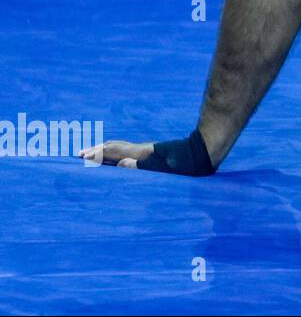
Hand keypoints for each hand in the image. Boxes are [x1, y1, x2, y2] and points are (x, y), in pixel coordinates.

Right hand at [78, 130, 214, 174]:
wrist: (204, 152)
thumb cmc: (187, 164)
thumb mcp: (166, 169)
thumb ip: (143, 168)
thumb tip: (122, 165)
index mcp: (141, 153)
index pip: (113, 151)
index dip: (96, 154)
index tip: (80, 157)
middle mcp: (142, 150)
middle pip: (114, 147)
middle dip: (96, 151)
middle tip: (80, 155)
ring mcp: (148, 151)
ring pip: (122, 148)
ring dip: (106, 151)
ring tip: (94, 154)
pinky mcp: (154, 155)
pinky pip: (130, 152)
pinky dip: (118, 153)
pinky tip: (120, 159)